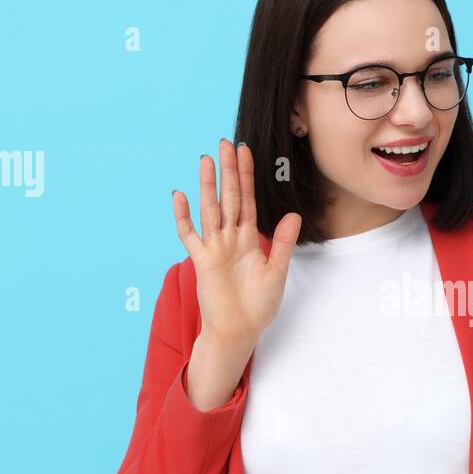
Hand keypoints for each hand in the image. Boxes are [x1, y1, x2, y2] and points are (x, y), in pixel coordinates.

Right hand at [172, 139, 301, 346]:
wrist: (239, 330)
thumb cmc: (257, 305)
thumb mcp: (277, 271)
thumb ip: (281, 242)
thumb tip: (292, 215)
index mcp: (249, 238)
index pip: (247, 200)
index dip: (246, 176)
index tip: (245, 152)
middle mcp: (230, 238)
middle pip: (228, 197)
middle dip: (228, 171)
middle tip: (225, 143)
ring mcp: (214, 247)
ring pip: (210, 209)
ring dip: (208, 185)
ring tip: (206, 160)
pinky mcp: (201, 261)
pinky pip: (189, 235)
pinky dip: (183, 216)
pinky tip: (179, 195)